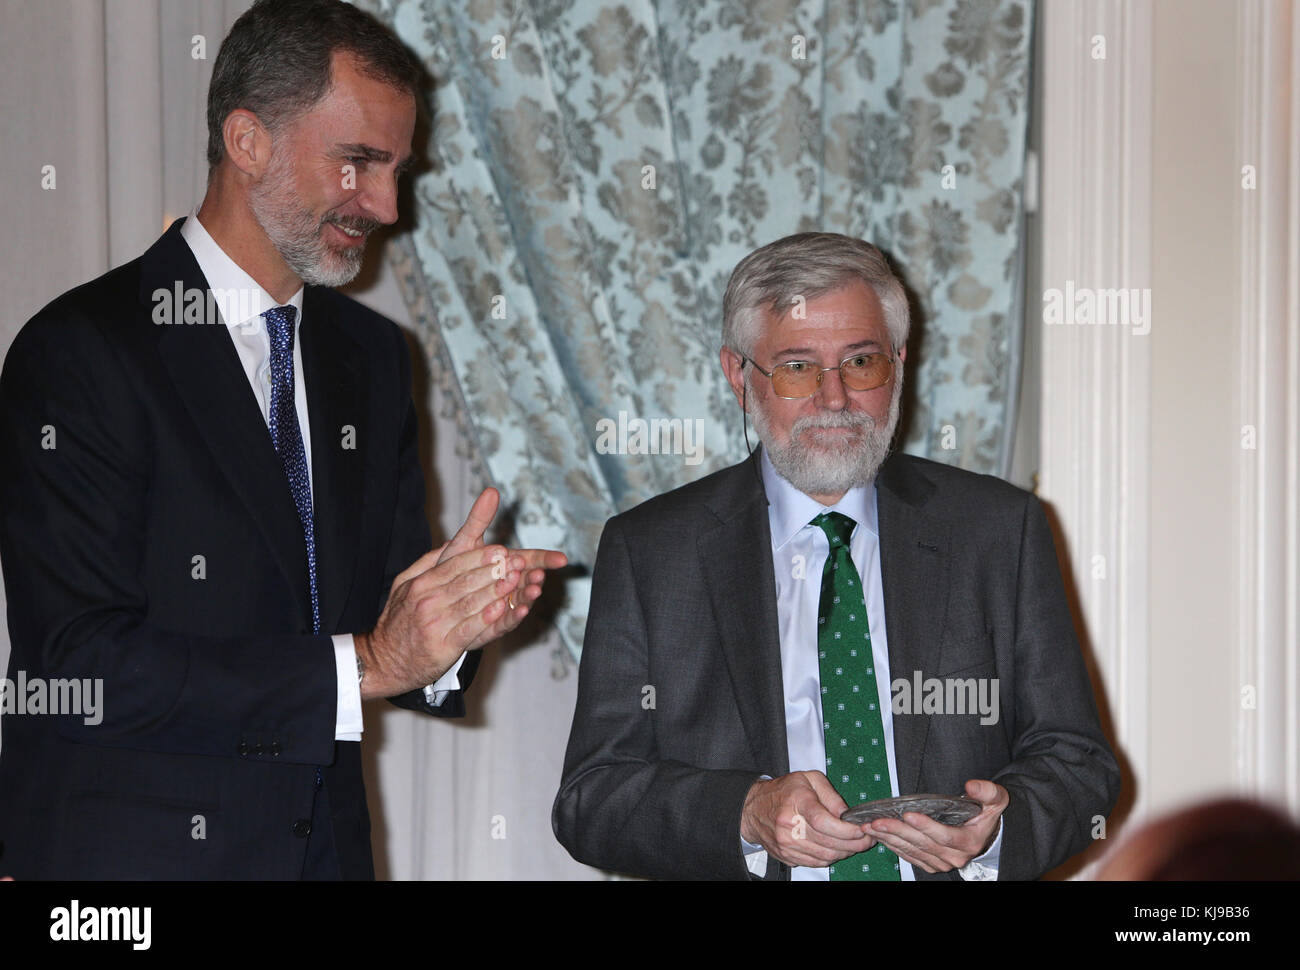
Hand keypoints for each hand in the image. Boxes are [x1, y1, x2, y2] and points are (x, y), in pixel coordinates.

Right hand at [356, 488, 566, 698]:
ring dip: (496, 591)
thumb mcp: (403, 585)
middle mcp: (428, 601)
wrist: (382, 661)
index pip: (456, 565)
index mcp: (421, 583)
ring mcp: (435, 624)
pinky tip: (502, 609)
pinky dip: (486, 618)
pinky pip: (468, 629)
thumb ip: (426, 563)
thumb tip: (449, 542)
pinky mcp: (443, 647)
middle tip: (518, 561)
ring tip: (517, 581)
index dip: (481, 557)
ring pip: (471, 603)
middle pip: (467, 581)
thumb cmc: (398, 622)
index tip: (502, 550)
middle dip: (495, 570)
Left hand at [433, 487, 565, 614]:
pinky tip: (520, 611)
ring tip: (533, 592)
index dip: (547, 559)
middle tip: (539, 576)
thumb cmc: (451, 567)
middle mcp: (510, 584)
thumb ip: (479, 519)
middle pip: (529, 580)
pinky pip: (506, 620)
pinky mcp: (493, 623)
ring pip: (521, 599)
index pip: (532, 560)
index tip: (561, 559)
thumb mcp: (465, 541)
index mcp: (508, 564)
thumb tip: (491, 490)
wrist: (432, 598)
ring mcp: (504, 604)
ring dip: (529, 596)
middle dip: (536, 577)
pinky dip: (513, 616)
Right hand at [741, 771, 875, 868]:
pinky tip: (836, 849)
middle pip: (828, 843)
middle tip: (867, 839)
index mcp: (797, 802)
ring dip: (844, 853)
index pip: (824, 822)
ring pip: (824, 856)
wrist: (753, 808)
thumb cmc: (783, 791)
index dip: (847, 830)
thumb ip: (831, 795)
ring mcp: (787, 844)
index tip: (861, 830)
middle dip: (854, 844)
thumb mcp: (809, 779)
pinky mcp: (786, 856)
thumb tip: (847, 815)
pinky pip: (815, 862)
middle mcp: (790, 826)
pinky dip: (830, 858)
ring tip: (854, 845)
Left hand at [865, 779, 1008, 872]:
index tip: (908, 814)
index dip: (925, 826)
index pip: (944, 836)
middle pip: (922, 844)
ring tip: (871, 827)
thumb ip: (987, 791)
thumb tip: (971, 785)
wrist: (988, 835)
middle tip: (877, 821)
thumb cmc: (987, 813)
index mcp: (968, 842)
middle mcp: (954, 857)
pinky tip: (880, 836)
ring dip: (889, 839)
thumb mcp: (996, 799)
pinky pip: (910, 856)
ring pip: (912, 851)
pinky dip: (893, 846)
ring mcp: (942, 862)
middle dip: (897, 831)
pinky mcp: (931, 864)